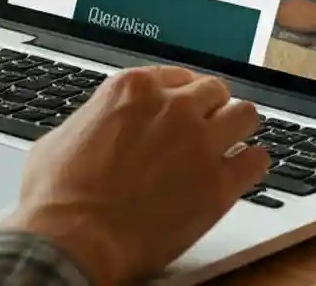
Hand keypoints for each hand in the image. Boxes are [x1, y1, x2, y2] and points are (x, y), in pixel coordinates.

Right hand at [1, 66, 267, 284]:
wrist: (74, 239)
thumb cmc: (57, 195)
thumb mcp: (62, 137)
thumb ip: (94, 121)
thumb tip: (98, 128)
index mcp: (133, 89)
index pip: (178, 76)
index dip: (183, 94)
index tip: (185, 107)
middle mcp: (172, 108)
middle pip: (215, 91)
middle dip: (210, 109)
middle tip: (205, 129)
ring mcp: (200, 144)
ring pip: (246, 116)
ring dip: (237, 130)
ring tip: (228, 147)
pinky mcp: (219, 185)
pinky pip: (258, 160)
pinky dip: (251, 164)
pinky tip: (239, 174)